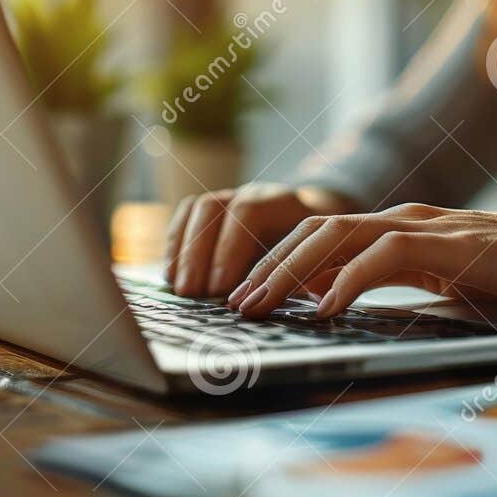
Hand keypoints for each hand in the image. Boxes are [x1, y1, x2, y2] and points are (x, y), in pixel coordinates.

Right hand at [165, 183, 361, 297]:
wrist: (324, 224)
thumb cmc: (323, 251)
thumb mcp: (322, 260)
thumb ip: (299, 276)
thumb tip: (267, 304)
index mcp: (285, 201)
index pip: (249, 212)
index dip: (230, 249)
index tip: (221, 288)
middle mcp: (255, 192)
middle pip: (215, 207)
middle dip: (199, 253)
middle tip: (193, 294)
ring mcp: (234, 196)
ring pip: (198, 208)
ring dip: (184, 250)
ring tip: (180, 288)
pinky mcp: (217, 210)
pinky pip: (187, 216)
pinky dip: (176, 244)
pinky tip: (172, 275)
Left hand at [226, 204, 496, 317]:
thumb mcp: (453, 289)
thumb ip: (409, 291)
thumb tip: (358, 316)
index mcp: (405, 230)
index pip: (326, 236)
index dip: (281, 264)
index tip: (250, 298)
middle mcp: (409, 219)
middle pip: (318, 229)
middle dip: (268, 265)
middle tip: (234, 303)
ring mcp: (431, 227)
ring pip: (339, 234)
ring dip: (291, 270)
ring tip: (260, 305)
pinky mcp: (455, 245)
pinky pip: (386, 254)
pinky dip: (348, 279)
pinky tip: (323, 306)